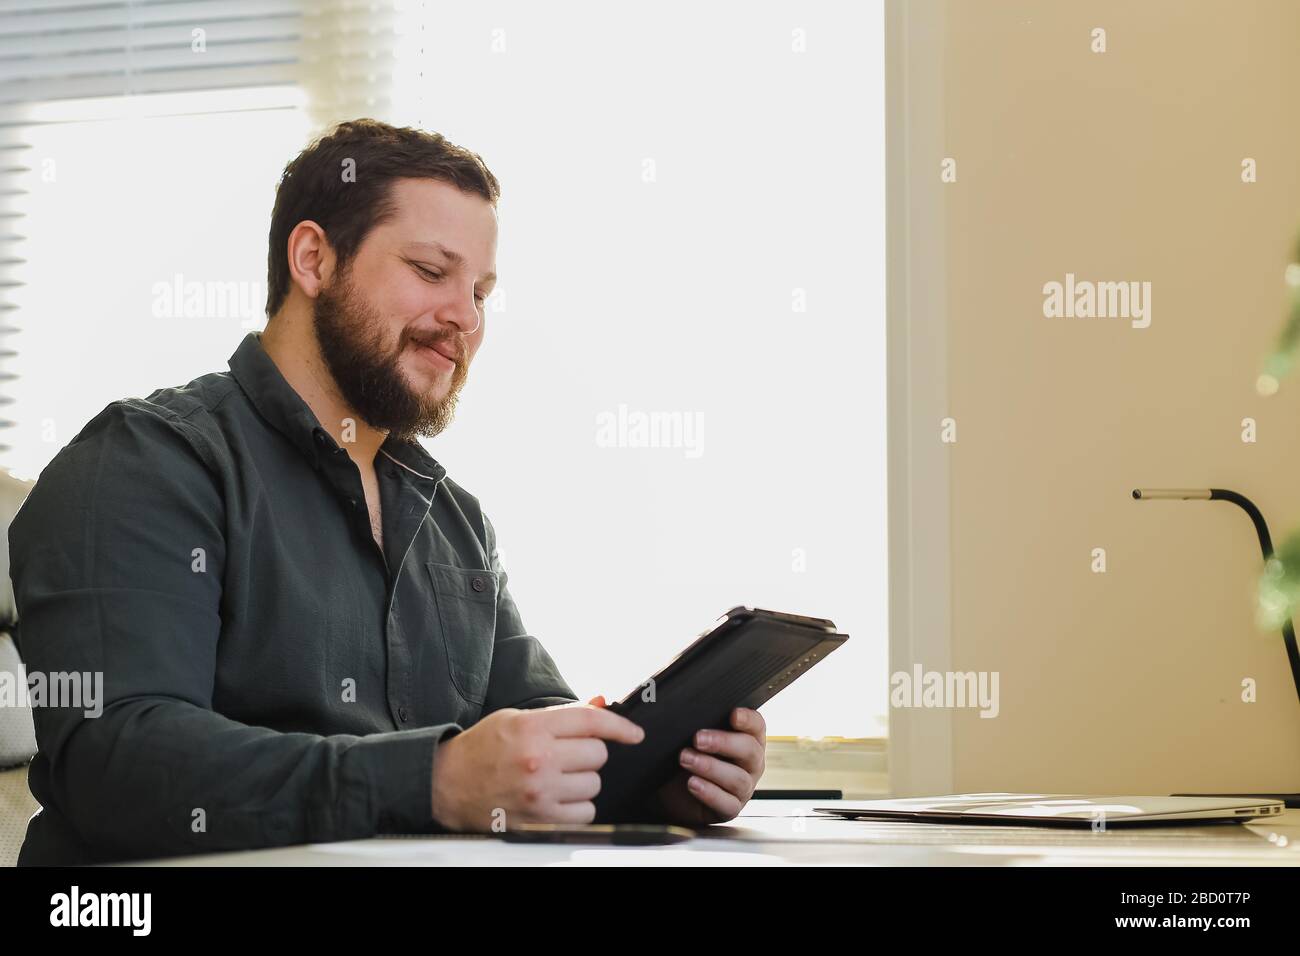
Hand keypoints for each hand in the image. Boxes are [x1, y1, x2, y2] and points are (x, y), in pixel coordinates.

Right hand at [430, 700, 643, 830]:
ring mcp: (541, 793)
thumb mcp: (516, 719)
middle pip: (597, 754)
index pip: (591, 721)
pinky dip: (578, 806)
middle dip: (588, 754)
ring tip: (557, 778)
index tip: (634, 733)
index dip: (619, 726)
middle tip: (567, 756)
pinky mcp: (541, 820)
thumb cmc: (481, 749)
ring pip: (594, 784)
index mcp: (532, 729)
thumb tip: (600, 703)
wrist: (446, 785)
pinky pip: (585, 812)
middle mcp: (539, 760)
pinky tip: (557, 798)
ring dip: (583, 781)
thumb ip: (561, 715)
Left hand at [652, 707, 766, 825]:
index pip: (757, 726)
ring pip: (738, 778)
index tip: (733, 715)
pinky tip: (693, 783)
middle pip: (750, 750)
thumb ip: (693, 719)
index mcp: (747, 739)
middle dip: (724, 742)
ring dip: (710, 767)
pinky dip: (709, 793)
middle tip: (698, 738)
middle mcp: (750, 763)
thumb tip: (679, 699)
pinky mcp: (730, 808)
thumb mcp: (688, 734)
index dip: (748, 720)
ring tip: (686, 759)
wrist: (671, 791)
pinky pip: (727, 803)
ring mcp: (743, 787)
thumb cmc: (687, 754)